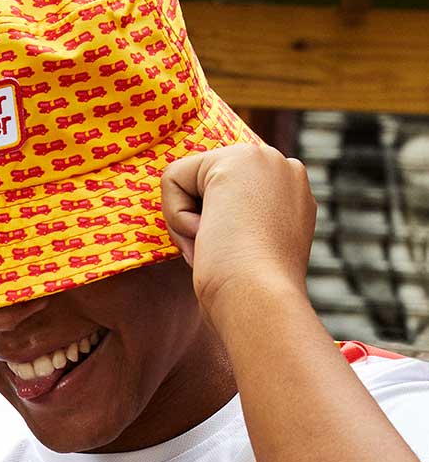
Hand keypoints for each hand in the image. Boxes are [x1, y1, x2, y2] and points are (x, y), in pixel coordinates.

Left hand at [160, 144, 316, 320]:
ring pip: (185, 180)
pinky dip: (176, 216)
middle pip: (201, 183)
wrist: (259, 302)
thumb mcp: (247, 250)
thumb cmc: (249, 294)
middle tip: (224, 253)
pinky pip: (172, 178)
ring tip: (218, 246)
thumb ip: (236, 224)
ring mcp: (263, 159)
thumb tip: (206, 223)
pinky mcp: (234, 159)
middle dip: (197, 222)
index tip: (237, 256)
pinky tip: (208, 234)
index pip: (221, 195)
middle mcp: (282, 167)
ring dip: (186, 223)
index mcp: (289, 193)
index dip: (214, 230)